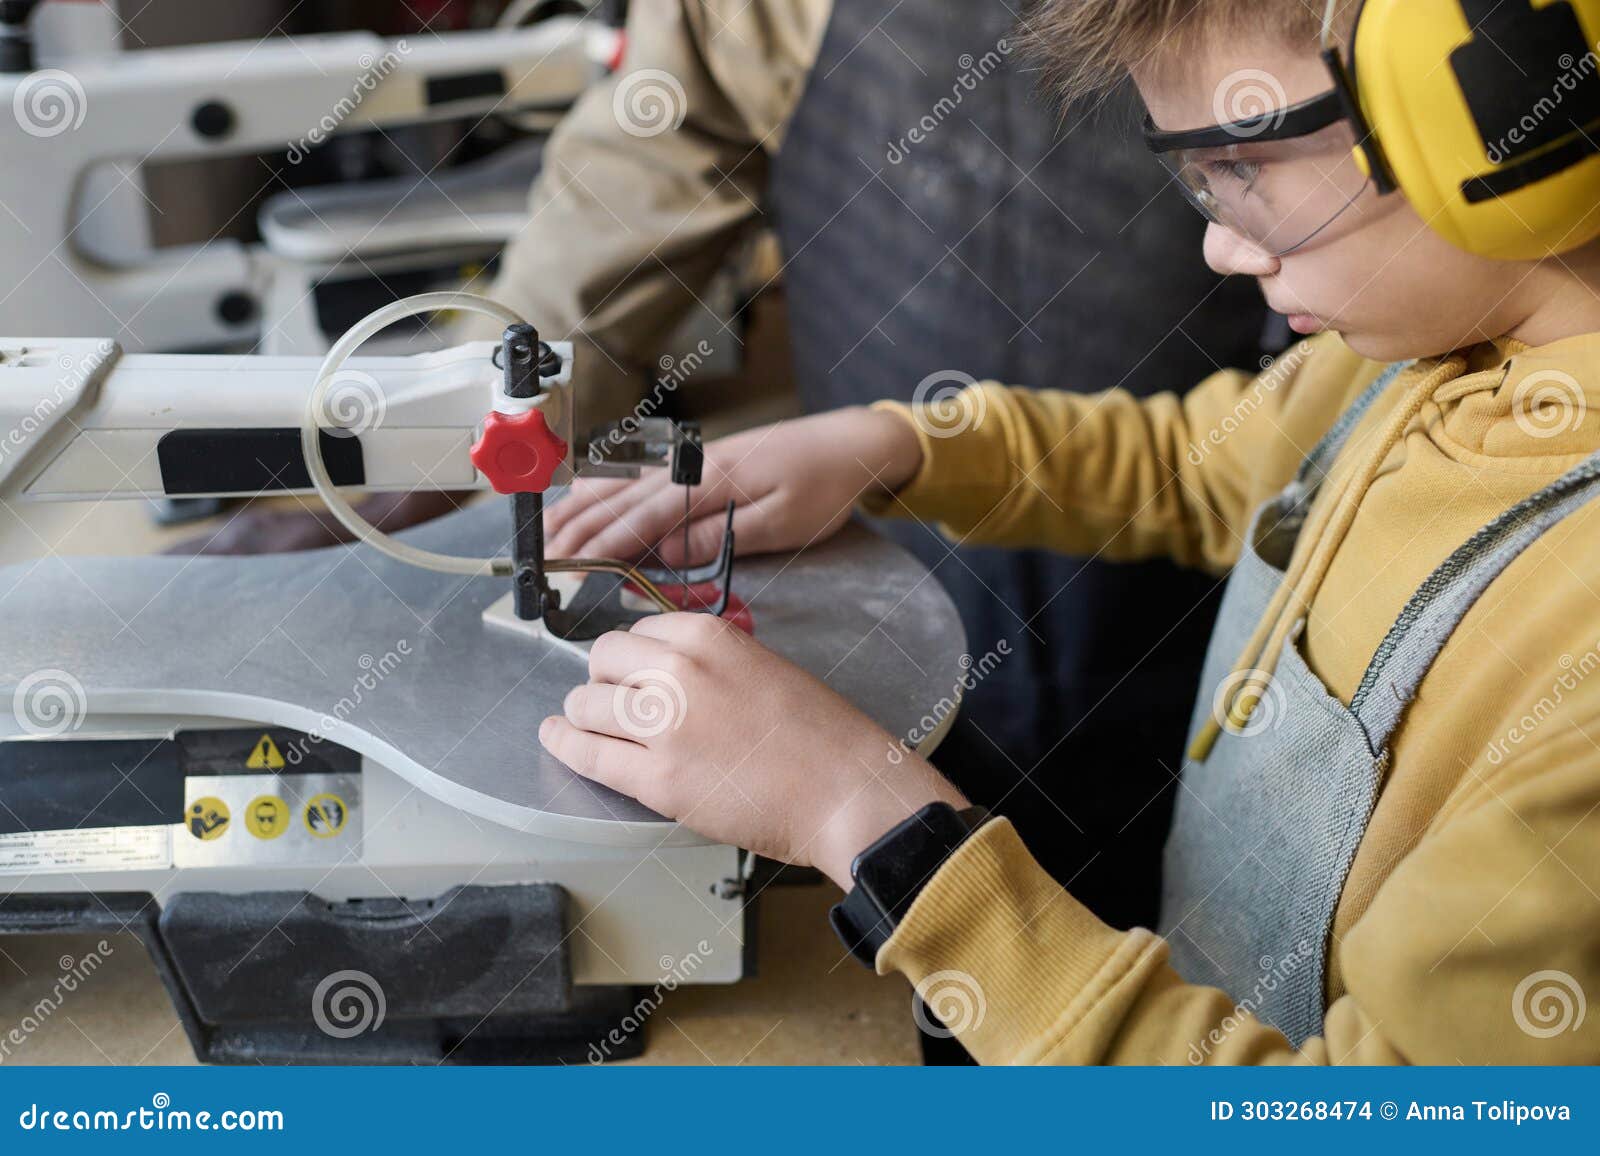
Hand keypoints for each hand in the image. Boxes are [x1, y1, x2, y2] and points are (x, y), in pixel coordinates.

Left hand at [539, 612, 965, 887]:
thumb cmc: (822, 736)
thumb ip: (712, 662)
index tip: (632, 671)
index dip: (632, 656)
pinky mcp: (657, 779)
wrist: (848, 789)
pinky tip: (557, 737)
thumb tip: (668, 670)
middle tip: (614, 700)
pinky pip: (587, 754)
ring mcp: (663, 726)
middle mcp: (678, 671)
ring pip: (585, 703)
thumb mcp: (765, 667)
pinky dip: (564, 744)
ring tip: (587, 724)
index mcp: (708, 636)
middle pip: (602, 659)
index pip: (638, 631)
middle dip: (604, 679)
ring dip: (583, 713)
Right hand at [545, 407, 922, 566]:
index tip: (572, 571)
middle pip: (621, 501)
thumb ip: (720, 537)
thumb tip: (665, 554)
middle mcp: (692, 467)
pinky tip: (585, 498)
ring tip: (547, 534)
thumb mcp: (781, 522)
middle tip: (543, 563)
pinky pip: (638, 477)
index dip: (603, 547)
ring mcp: (691, 461)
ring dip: (581, 510)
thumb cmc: (824, 485)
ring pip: (622, 486)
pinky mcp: (698, 462)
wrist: (851, 443)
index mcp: (711, 483)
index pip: (643, 519)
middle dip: (577, 532)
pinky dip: (604, 489)